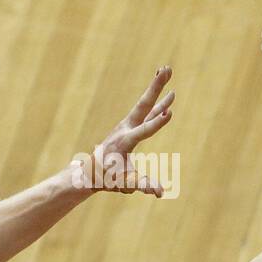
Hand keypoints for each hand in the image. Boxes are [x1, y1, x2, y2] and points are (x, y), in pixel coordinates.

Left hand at [73, 66, 175, 196]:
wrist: (91, 171)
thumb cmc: (108, 178)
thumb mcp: (124, 184)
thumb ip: (142, 185)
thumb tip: (159, 192)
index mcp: (124, 141)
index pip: (144, 130)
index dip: (157, 123)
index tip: (169, 112)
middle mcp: (126, 128)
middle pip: (144, 104)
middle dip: (155, 87)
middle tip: (166, 69)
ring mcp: (128, 125)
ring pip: (146, 103)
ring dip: (157, 87)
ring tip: (167, 71)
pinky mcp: (132, 126)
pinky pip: (147, 111)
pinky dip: (157, 100)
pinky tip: (168, 93)